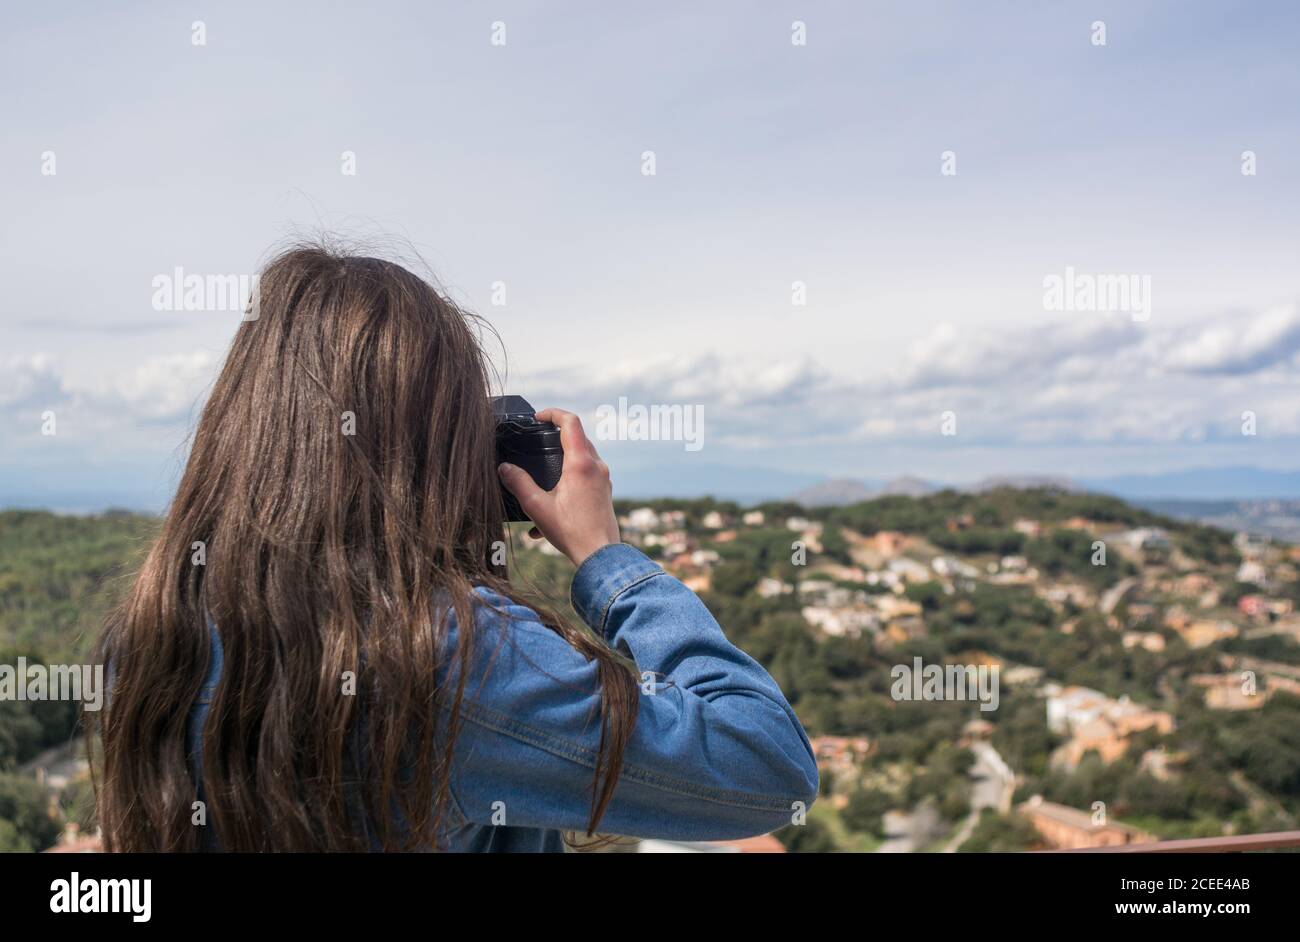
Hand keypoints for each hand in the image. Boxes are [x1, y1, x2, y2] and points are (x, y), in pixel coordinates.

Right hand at [497, 408, 620, 566]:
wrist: (599, 555)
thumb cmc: (571, 532)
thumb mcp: (536, 506)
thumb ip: (518, 483)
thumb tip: (504, 468)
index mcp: (581, 463)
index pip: (571, 422)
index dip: (553, 414)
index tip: (538, 418)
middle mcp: (596, 466)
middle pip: (578, 437)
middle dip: (556, 436)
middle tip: (538, 440)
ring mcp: (603, 479)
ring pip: (583, 456)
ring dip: (563, 459)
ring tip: (542, 476)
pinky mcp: (604, 491)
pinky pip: (586, 475)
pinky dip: (569, 478)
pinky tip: (551, 504)